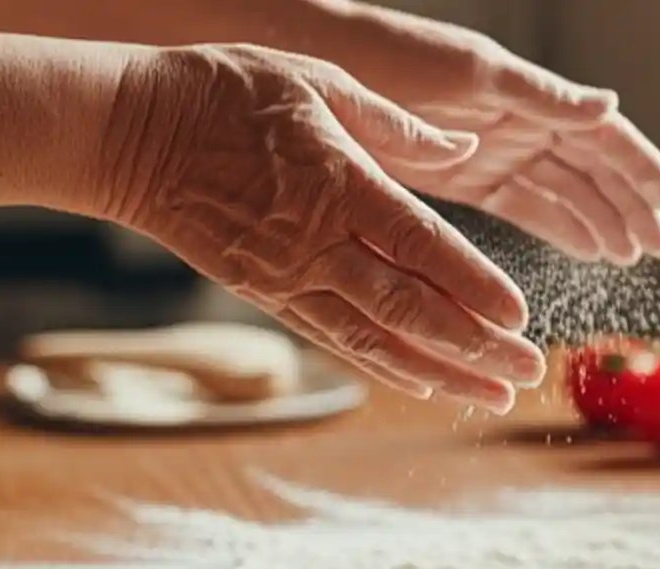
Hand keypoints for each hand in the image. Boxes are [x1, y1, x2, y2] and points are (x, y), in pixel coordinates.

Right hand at [98, 43, 544, 412]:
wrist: (128, 134)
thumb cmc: (223, 94)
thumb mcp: (318, 83)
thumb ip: (397, 126)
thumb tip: (463, 150)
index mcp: (339, 185)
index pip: (421, 247)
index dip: (473, 286)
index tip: (521, 318)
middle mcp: (317, 244)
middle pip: (409, 309)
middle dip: (475, 345)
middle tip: (531, 370)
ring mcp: (288, 278)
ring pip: (376, 340)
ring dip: (441, 372)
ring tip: (494, 394)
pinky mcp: (266, 296)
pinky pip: (335, 342)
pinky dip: (385, 367)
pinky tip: (427, 384)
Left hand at [315, 4, 659, 265]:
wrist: (321, 65)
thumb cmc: (394, 55)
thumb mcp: (474, 74)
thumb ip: (542, 96)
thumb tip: (611, 106)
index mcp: (528, 96)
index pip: (600, 137)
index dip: (638, 168)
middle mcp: (519, 125)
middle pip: (590, 172)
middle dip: (627, 206)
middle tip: (658, 247)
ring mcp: (493, 153)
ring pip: (562, 194)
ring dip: (598, 223)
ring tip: (629, 257)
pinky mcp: (463, 179)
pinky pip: (524, 207)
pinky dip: (557, 228)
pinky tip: (584, 251)